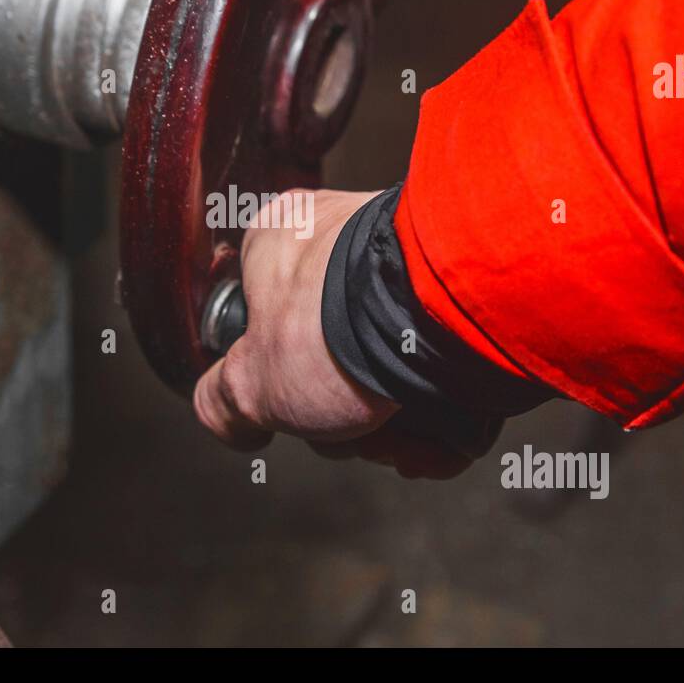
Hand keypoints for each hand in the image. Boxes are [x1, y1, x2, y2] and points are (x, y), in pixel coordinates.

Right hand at [192, 189, 473, 477]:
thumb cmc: (341, 327)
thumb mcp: (247, 383)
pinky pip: (438, 369)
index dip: (274, 384)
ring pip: (387, 373)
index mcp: (281, 243)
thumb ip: (221, 400)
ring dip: (391, 429)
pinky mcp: (462, 299)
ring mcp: (407, 270)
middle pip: (329, 359)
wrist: (444, 317)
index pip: (262, 324)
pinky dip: (439, 417)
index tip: (289, 409)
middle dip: (342, 418)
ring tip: (401, 435)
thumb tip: (228, 414)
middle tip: (351, 428)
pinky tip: (438, 439)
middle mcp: (345, 244)